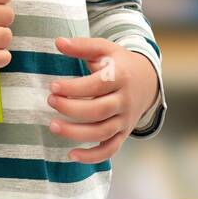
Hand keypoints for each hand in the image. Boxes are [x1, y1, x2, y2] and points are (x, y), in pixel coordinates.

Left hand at [46, 37, 160, 162]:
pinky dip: (93, 156)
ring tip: (53, 126)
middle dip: (72, 108)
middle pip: (98, 110)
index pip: (97, 85)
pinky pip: (110, 149)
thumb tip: (58, 42)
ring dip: (76, 133)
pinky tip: (72, 154)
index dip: (74, 87)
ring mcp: (125, 119)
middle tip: (50, 102)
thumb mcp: (105, 49)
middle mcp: (125, 100)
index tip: (52, 86)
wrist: (147, 80)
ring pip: (102, 132)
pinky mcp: (123, 133)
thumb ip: (82, 46)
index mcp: (121, 76)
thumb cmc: (119, 63)